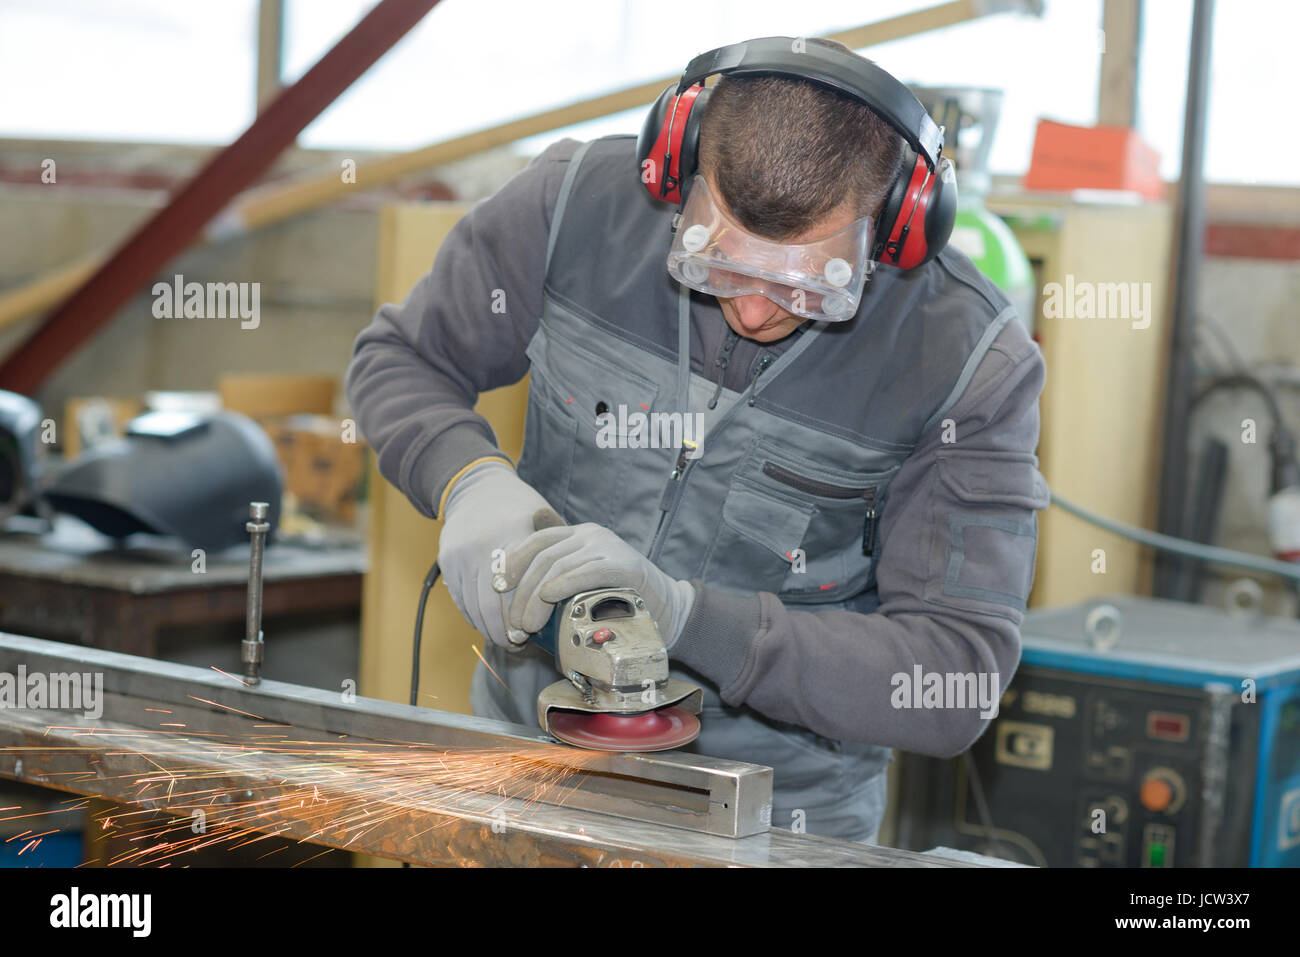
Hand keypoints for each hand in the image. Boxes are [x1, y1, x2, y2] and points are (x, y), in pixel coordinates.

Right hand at [437, 460, 557, 651]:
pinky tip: (488, 625)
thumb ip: (554, 555)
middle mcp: (482, 546)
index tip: (533, 637)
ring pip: (473, 607)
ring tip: (506, 641)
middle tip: (519, 645)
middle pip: (491, 605)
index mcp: (511, 536)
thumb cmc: (520, 509)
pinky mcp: (447, 561)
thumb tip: (573, 596)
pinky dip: (474, 616)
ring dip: (488, 629)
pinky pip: (461, 599)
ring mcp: (460, 554)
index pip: (517, 591)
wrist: (477, 487)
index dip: (523, 619)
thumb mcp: (542, 524)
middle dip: (504, 632)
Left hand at [495, 523, 695, 646]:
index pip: (538, 540)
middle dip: (521, 592)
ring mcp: (609, 547)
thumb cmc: (620, 606)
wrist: (669, 611)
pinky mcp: (624, 565)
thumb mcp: (583, 590)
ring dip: (535, 598)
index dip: (514, 561)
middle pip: (544, 557)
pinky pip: (586, 571)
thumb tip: (515, 605)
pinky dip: (563, 584)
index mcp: (581, 537)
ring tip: (527, 627)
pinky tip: (548, 598)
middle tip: (514, 624)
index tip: (497, 586)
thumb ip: (557, 586)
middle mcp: (592, 536)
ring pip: (559, 565)